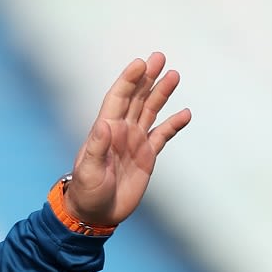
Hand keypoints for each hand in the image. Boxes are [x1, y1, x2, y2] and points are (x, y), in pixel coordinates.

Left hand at [64, 53, 190, 228]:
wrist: (96, 214)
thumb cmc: (87, 192)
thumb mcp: (88, 170)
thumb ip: (97, 147)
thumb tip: (105, 125)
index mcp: (106, 129)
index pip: (119, 98)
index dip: (129, 80)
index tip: (141, 64)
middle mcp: (122, 131)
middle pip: (137, 97)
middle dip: (148, 77)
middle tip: (160, 57)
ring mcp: (135, 142)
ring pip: (151, 111)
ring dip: (161, 93)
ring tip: (174, 75)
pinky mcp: (146, 156)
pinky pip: (162, 135)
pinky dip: (173, 125)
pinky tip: (185, 114)